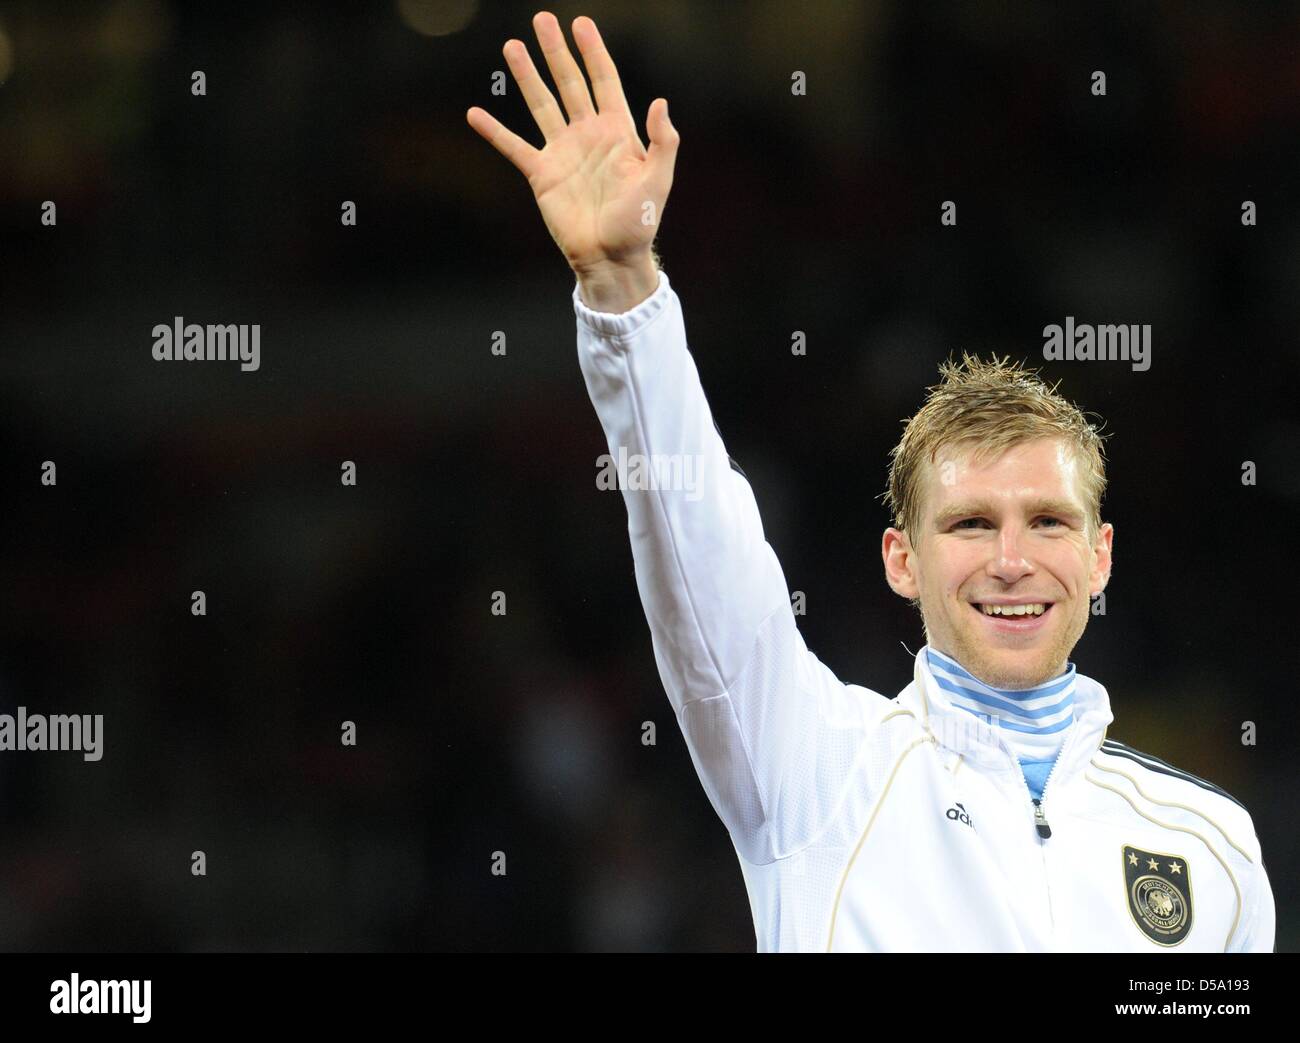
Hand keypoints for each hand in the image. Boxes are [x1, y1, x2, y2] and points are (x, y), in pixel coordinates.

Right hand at [466, 12, 678, 279]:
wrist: (611, 258)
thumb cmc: (639, 223)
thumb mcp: (658, 181)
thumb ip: (662, 142)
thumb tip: (659, 102)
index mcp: (617, 132)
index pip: (604, 81)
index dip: (593, 52)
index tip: (581, 24)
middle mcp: (587, 136)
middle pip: (569, 84)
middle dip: (556, 52)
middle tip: (542, 20)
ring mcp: (563, 153)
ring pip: (541, 105)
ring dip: (527, 76)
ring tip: (512, 46)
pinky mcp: (542, 175)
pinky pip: (514, 147)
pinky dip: (495, 131)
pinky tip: (475, 114)